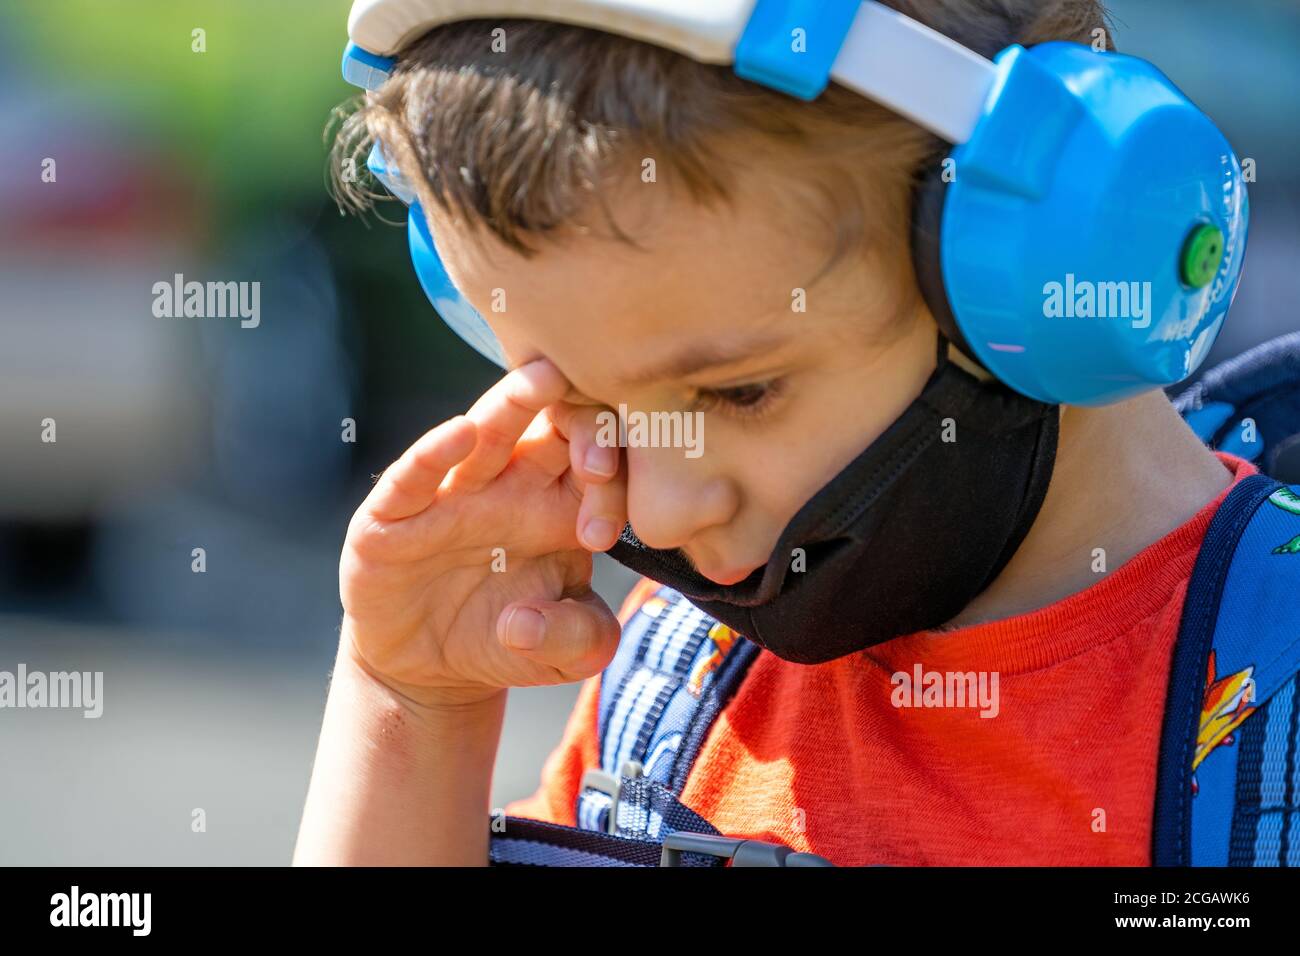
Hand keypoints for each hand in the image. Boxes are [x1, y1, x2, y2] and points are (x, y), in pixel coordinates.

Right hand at [339, 358, 625, 709]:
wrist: (434, 668)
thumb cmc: (514, 641)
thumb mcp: (567, 654)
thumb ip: (582, 639)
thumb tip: (527, 623)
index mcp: (564, 507)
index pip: (603, 464)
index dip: (613, 484)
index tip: (603, 535)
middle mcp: (514, 486)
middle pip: (555, 425)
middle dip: (583, 423)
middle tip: (598, 451)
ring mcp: (454, 495)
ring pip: (491, 430)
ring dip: (515, 401)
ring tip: (543, 379)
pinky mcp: (395, 518)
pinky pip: (415, 476)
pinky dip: (435, 452)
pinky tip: (460, 434)